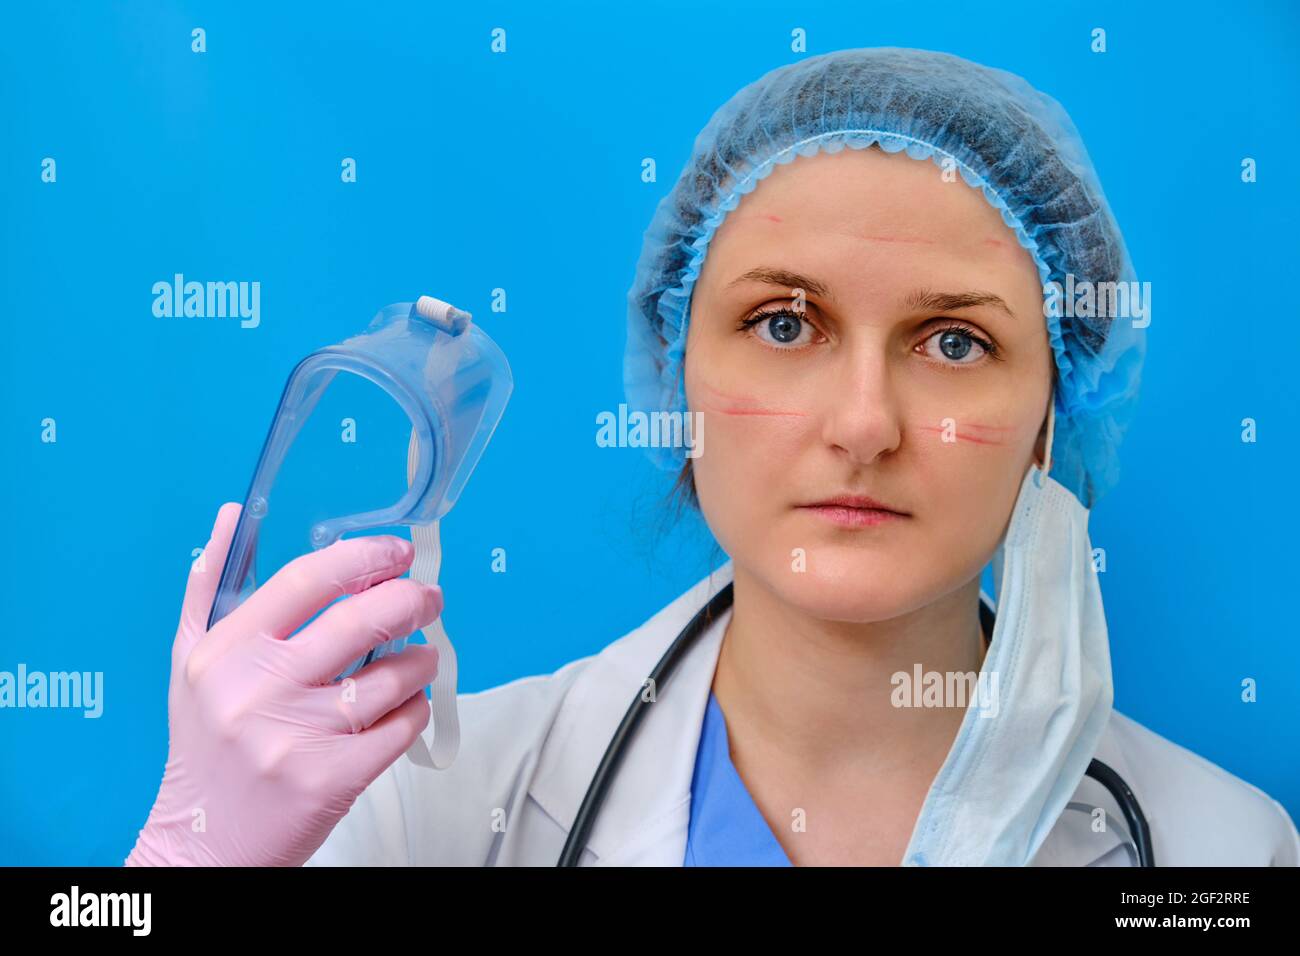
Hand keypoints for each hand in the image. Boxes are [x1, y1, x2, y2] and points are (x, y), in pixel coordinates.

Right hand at [125, 502, 441, 865]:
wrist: (203, 845)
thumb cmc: (206, 744)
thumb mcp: (191, 661)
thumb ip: (211, 585)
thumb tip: (232, 512)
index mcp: (226, 651)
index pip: (309, 579)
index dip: (365, 556)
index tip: (398, 552)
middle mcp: (258, 689)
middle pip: (363, 619)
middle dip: (413, 599)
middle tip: (429, 597)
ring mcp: (296, 736)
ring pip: (394, 674)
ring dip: (422, 657)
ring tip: (419, 656)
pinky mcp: (331, 780)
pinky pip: (402, 726)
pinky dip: (415, 708)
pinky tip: (405, 704)